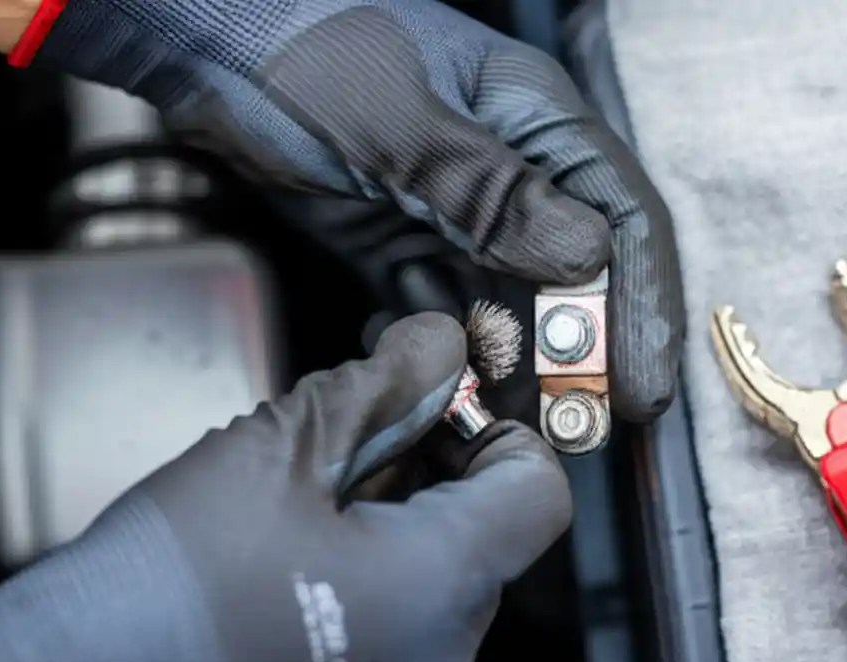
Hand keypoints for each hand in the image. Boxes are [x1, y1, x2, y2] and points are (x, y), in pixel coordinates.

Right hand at [0, 314, 570, 661]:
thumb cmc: (167, 586)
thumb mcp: (283, 451)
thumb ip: (384, 386)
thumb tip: (441, 344)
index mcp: (441, 585)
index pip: (538, 492)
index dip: (500, 429)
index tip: (444, 401)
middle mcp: (442, 654)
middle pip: (485, 531)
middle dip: (433, 464)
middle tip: (358, 427)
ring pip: (438, 576)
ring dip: (394, 516)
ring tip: (307, 492)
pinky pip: (400, 623)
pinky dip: (369, 572)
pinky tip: (293, 549)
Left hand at [28, 0, 684, 420]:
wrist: (205, 45)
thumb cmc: (300, 50)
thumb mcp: (398, 121)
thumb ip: (492, 193)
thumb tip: (590, 259)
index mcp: (534, 121)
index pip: (621, 218)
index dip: (641, 308)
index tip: (639, 390)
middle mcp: (510, 170)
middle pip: (571, 275)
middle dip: (574, 356)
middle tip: (573, 431)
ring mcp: (454, 210)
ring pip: (505, 305)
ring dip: (505, 367)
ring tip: (501, 427)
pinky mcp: (402, 241)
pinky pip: (440, 311)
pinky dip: (439, 352)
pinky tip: (430, 384)